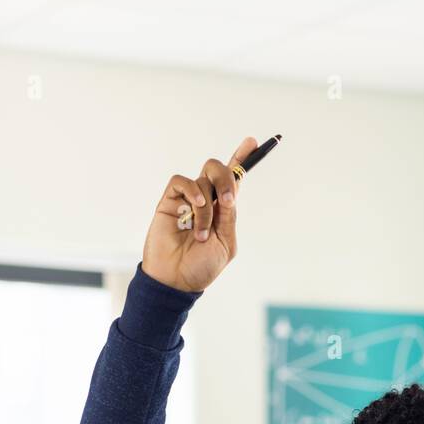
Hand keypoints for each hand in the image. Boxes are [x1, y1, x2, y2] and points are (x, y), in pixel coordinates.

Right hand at [142, 136, 257, 292]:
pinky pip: (182, 181)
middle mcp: (206, 200)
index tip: (253, 142)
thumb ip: (229, 217)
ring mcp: (186, 199)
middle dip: (227, 178)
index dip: (242, 158)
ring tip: (201, 234)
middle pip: (217, 169)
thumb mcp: (226, 243)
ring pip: (203, 180)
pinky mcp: (169, 201)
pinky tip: (195, 209)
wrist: (176, 280)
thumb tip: (230, 194)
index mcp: (222, 209)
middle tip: (228, 201)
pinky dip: (192, 192)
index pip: (233, 178)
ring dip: (206, 210)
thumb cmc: (201, 267)